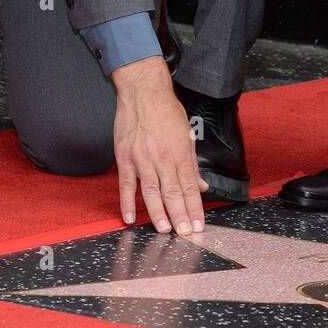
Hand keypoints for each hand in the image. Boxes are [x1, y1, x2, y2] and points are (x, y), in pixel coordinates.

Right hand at [112, 55, 207, 235]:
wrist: (143, 94)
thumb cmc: (166, 112)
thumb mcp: (187, 135)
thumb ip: (192, 164)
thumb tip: (202, 186)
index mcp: (180, 153)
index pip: (190, 187)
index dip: (195, 208)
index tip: (199, 224)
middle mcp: (163, 159)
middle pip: (173, 193)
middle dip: (181, 216)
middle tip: (186, 234)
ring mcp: (142, 160)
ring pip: (152, 193)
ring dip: (159, 214)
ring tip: (166, 231)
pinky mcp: (125, 159)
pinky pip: (127, 185)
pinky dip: (127, 203)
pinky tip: (129, 218)